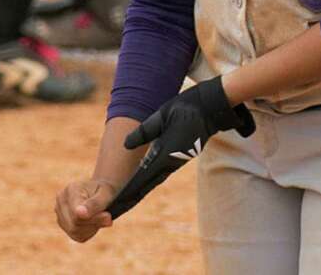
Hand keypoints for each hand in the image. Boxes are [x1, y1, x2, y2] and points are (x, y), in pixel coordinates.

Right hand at [55, 177, 116, 242]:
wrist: (98, 191)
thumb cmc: (103, 191)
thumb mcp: (104, 194)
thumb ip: (94, 203)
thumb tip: (79, 213)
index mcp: (71, 189)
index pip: (77, 213)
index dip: (93, 219)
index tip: (109, 218)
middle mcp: (61, 200)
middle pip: (74, 224)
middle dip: (94, 223)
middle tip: (109, 217)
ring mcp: (60, 212)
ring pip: (75, 232)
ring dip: (92, 228)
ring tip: (102, 217)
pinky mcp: (63, 224)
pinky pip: (77, 236)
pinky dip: (89, 233)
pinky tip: (94, 222)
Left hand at [109, 78, 254, 218]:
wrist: (207, 110)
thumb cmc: (183, 110)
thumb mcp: (160, 117)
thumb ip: (144, 133)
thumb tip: (125, 145)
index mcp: (165, 154)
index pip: (142, 176)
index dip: (128, 190)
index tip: (116, 203)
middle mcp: (169, 163)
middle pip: (145, 185)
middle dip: (129, 198)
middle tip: (113, 211)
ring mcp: (173, 162)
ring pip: (151, 181)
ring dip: (136, 192)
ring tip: (121, 203)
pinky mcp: (175, 158)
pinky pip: (157, 174)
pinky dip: (145, 182)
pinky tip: (137, 187)